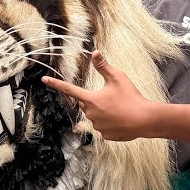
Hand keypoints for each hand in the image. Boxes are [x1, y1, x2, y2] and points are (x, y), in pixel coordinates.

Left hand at [41, 51, 160, 141]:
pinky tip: (121, 119)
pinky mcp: (105, 136)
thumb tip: (94, 52)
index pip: (69, 89)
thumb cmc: (131, 97)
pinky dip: (110, 122)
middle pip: (85, 103)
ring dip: (103, 111)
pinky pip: (104, 127)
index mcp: (91, 99)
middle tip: (111, 97)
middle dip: (93, 99)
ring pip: (95, 116)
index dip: (55, 84)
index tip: (44, 80)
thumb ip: (104, 66)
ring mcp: (97, 127)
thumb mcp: (118, 78)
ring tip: (119, 109)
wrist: (145, 120)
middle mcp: (90, 114)